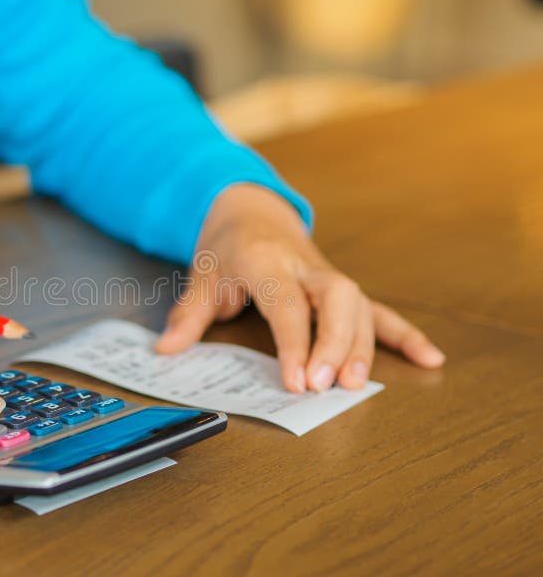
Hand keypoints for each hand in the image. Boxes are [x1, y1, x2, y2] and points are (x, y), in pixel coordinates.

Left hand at [155, 183, 444, 392]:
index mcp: (266, 259)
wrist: (252, 209)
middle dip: (335, 342)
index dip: (293, 342)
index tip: (296, 380)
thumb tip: (166, 350)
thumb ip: (188, 313)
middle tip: (324, 385)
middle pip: (335, 298)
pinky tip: (429, 359)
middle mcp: (303, 265)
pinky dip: (403, 335)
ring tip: (356, 386)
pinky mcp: (339, 289)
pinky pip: (377, 310)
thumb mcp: (201, 274)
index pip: (287, 302)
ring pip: (359, 304)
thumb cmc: (227, 245)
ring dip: (363, 346)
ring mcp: (326, 275)